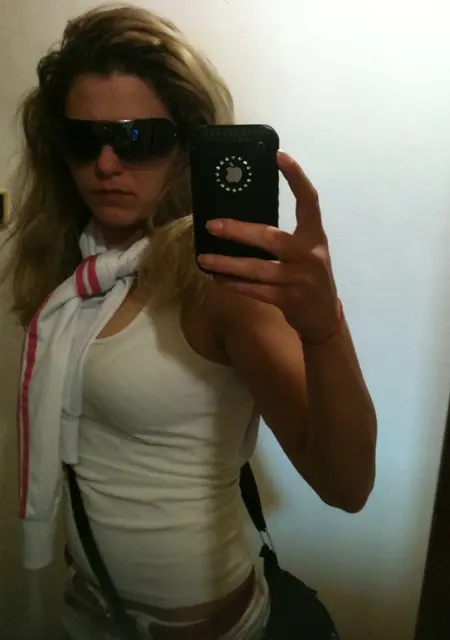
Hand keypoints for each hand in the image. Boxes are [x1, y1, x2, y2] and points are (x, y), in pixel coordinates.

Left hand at [197, 151, 340, 342]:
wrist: (324, 317)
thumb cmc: (309, 277)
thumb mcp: (306, 252)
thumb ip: (285, 236)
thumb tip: (241, 221)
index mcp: (315, 237)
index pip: (309, 201)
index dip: (296, 178)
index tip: (279, 155)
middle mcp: (309, 255)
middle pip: (271, 237)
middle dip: (238, 231)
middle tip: (212, 225)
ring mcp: (299, 279)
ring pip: (257, 269)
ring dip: (227, 264)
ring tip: (203, 259)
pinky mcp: (288, 300)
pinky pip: (255, 290)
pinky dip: (233, 284)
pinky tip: (216, 279)